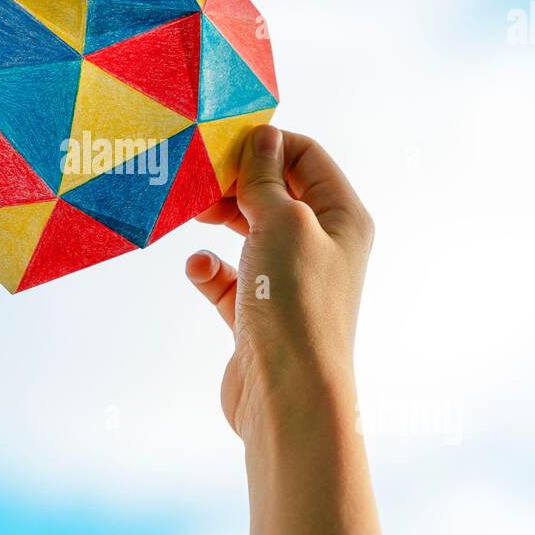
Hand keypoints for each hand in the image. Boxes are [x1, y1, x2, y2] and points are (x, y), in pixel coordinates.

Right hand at [185, 124, 391, 534]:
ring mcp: (291, 282)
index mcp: (343, 219)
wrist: (289, 396)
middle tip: (198, 177)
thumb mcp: (281, 223)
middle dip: (237, 182)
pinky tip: (197, 267)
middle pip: (277, 193)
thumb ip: (265, 178)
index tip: (222, 142)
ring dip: (220, 221)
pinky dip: (211, 270)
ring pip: (250, 234)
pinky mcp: (260, 315)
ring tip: (191, 213)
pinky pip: (231, 278)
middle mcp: (322, 247)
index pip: (307, 157)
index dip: (267, 144)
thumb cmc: (296, 302)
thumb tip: (263, 138)